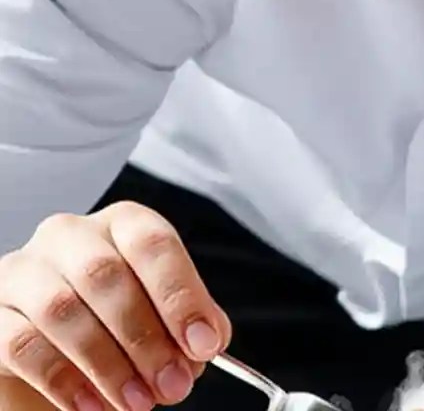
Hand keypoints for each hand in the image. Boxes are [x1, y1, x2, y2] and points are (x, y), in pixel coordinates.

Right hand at [0, 202, 231, 410]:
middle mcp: (69, 237)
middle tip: (173, 384)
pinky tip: (94, 406)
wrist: (59, 357)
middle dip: (145, 338)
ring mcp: (22, 271)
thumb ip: (190, 325)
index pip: (152, 243)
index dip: (181, 296)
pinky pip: (22, 345)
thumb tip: (204, 342)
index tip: (204, 344)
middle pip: (105, 275)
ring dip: (107, 364)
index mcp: (121, 226)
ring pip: (61, 309)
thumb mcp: (163, 320)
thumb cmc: (118, 327)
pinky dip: (64, 381)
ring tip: (138, 403)